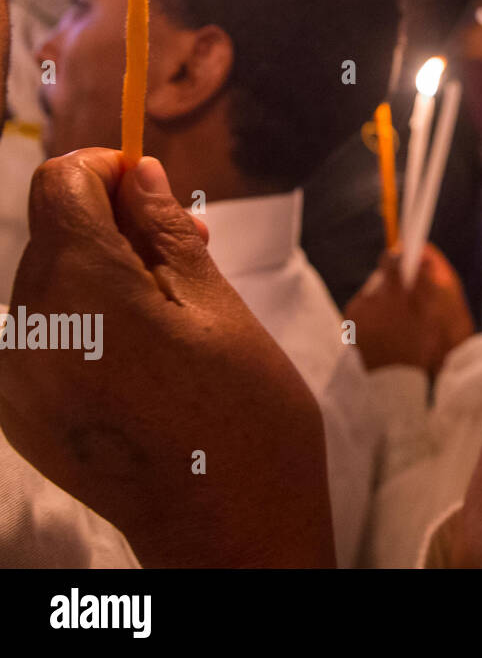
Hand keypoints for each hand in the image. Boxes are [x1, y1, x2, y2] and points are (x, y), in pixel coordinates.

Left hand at [0, 150, 335, 567]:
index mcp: (81, 287)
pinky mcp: (20, 414)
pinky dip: (82, 326)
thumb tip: (136, 173)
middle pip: (52, 233)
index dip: (106, 171)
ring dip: (100, 277)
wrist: (229, 525)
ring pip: (46, 284)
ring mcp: (15, 378)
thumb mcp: (218, 305)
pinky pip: (39, 338)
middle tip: (189, 255)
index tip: (153, 190)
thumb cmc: (244, 412)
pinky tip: (140, 356)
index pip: (60, 184)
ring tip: (172, 313)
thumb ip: (165, 232)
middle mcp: (27, 329)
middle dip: (113, 227)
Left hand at [344, 244, 473, 377]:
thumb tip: (423, 258)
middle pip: (380, 282)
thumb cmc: (414, 350)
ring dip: (382, 303)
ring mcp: (355, 313)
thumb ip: (425, 285)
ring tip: (395, 325)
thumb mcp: (428, 317)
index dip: (398, 259)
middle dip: (392, 288)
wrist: (389, 384)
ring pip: (371, 297)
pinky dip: (373, 317)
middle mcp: (368, 300)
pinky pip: (363, 312)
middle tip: (406, 306)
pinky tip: (383, 333)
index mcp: (391, 296)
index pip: (390, 262)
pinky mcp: (348, 325)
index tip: (403, 262)